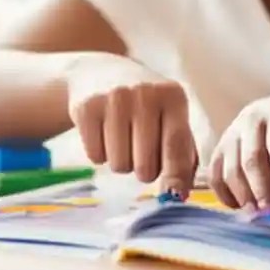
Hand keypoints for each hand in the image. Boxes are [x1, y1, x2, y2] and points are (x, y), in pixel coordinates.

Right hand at [65, 53, 196, 193]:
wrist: (101, 72)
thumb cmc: (147, 105)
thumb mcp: (171, 116)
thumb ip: (182, 154)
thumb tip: (180, 194)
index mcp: (173, 96)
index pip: (176, 146)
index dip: (175, 176)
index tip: (175, 196)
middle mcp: (145, 93)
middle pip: (146, 165)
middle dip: (145, 171)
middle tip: (142, 154)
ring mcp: (114, 98)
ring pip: (119, 165)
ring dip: (122, 163)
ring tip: (123, 140)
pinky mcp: (86, 107)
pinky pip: (95, 157)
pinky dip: (100, 155)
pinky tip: (104, 133)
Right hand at [208, 93, 269, 209]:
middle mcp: (251, 118)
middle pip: (252, 157)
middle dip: (263, 188)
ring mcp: (232, 133)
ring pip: (231, 168)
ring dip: (244, 195)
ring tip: (259, 212)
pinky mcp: (220, 148)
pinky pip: (215, 175)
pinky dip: (225, 195)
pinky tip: (241, 207)